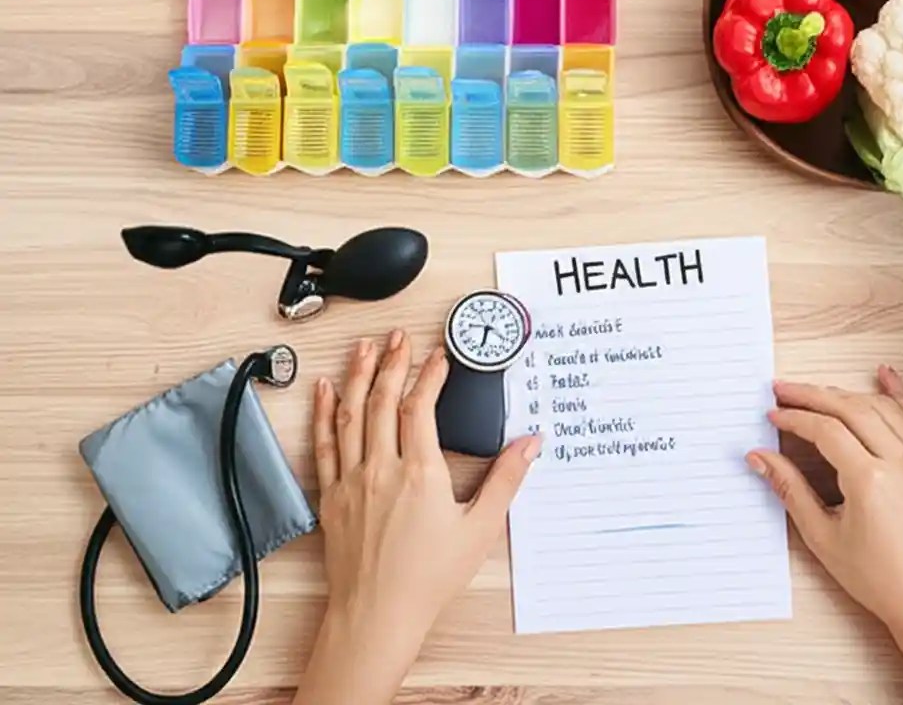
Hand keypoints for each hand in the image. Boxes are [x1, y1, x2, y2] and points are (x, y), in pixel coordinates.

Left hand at [294, 330, 541, 704]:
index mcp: (421, 474)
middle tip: (399, 338)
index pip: (422, 408)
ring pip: (351, 414)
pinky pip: (325, 443)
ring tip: (365, 348)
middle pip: (384, 401)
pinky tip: (327, 390)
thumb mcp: (480, 530)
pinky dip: (325, 413)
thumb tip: (529, 445)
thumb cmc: (427, 579)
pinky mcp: (331, 497)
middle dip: (392, 363)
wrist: (377, 614)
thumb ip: (505, 481)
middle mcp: (381, 469)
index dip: (430, 376)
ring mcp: (352, 481)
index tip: (438, 357)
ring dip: (359, 376)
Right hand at [747, 367, 902, 704]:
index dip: (795, 418)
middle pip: (852, 409)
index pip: (826, 431)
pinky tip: (885, 376)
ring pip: (883, 409)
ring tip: (818, 391)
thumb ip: (790, 490)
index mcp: (872, 481)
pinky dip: (900, 395)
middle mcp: (902, 463)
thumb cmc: (881, 579)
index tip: (774, 415)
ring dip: (847, 394)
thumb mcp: (824, 537)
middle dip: (813, 395)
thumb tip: (760, 458)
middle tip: (784, 390)